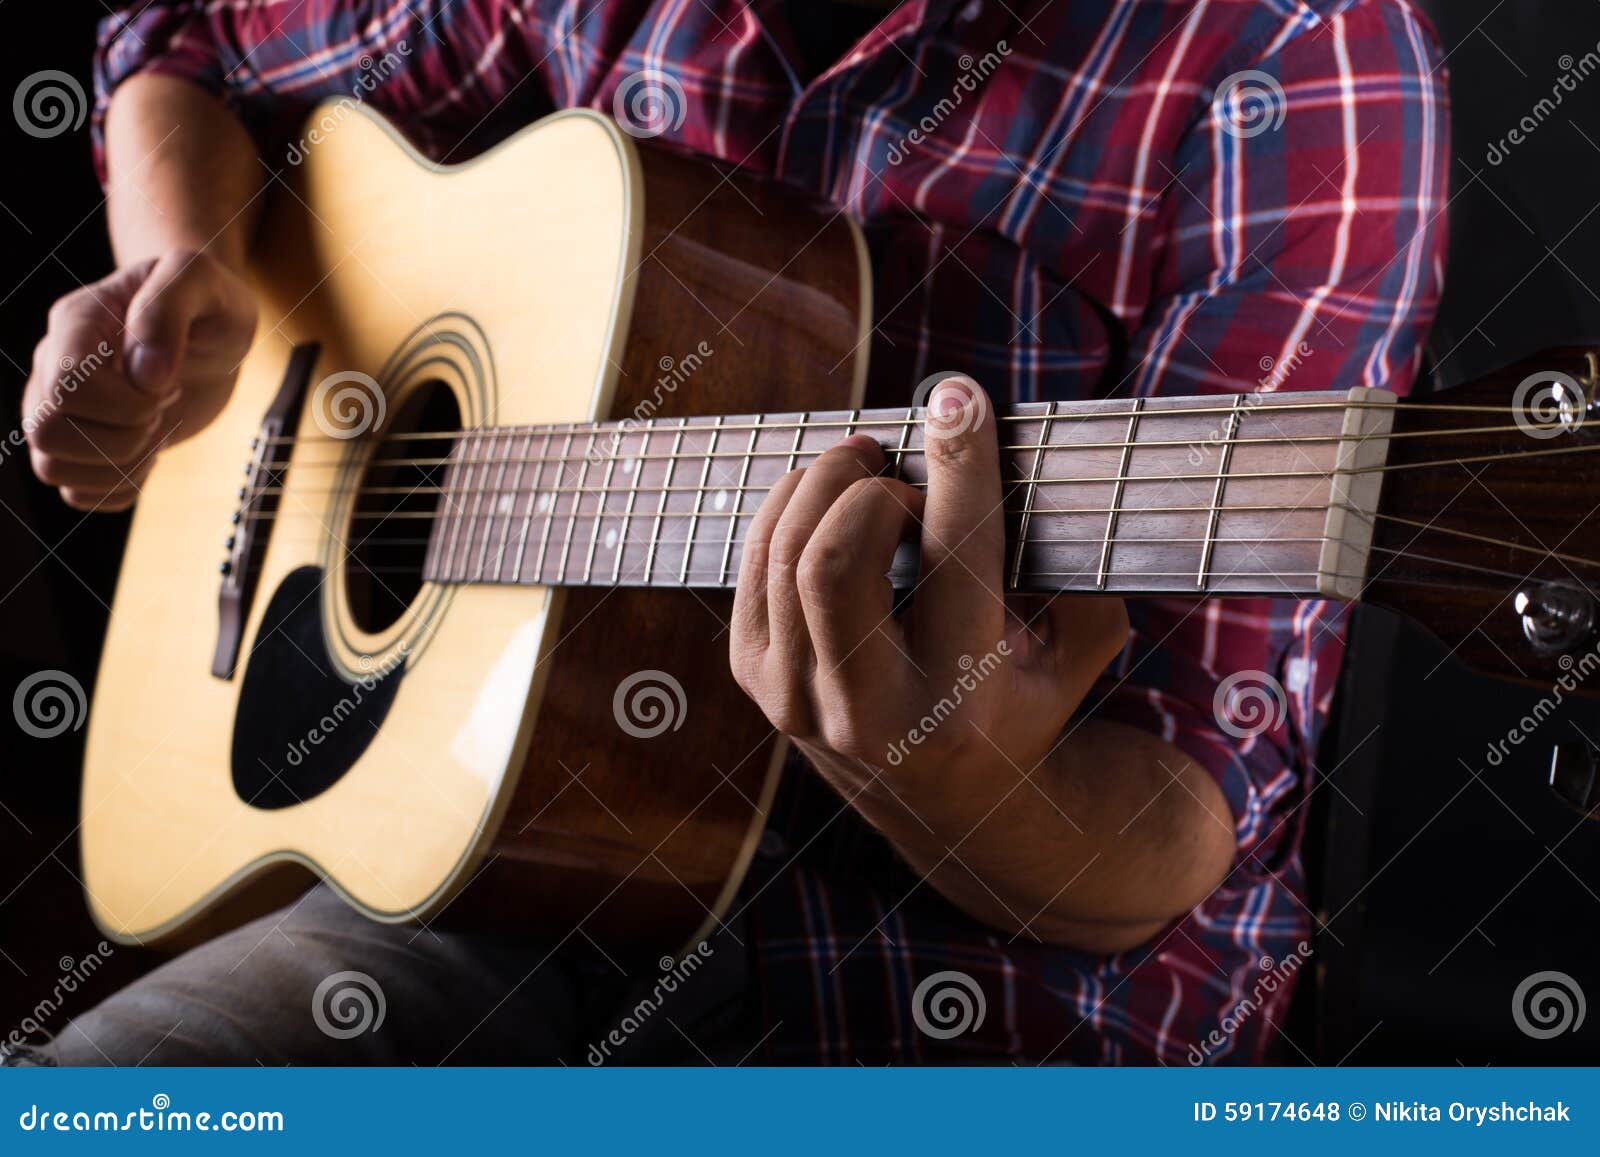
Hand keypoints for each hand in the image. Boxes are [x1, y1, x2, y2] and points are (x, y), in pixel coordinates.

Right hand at [24, 248, 256, 510]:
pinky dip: (121, 487)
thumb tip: (146, 373)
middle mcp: (53, 368)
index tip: (167, 384)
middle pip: (45, 433)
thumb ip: (168, 306)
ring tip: (157, 428)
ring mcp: (62, 411)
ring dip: (122, 464)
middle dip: (121, 436)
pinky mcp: (86, 445)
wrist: (214, 328)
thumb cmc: (208, 300)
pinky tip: (150, 452)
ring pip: (53, 469)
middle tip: (162, 409)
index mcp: (75, 325)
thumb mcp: (202, 280)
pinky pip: (79, 494)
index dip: (126, 403)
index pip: (65, 388)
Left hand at [730, 376, 1128, 808]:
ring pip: (785, 551)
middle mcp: (868, 714)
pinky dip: (790, 507)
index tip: (960, 398)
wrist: (946, 799)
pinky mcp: (753, 678)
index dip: (960, 463)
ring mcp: (795, 702)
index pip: (954, 557)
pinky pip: (754, 561)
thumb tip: (1000, 447)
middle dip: (867, 485)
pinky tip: (829, 502)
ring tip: (867, 471)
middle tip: (896, 467)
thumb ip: (1069, 557)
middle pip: (836, 560)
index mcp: (960, 707)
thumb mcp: (1077, 645)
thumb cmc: (1023, 695)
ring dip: (826, 484)